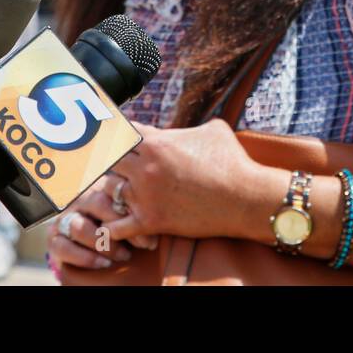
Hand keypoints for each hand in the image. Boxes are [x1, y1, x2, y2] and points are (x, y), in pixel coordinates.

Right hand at [44, 174, 157, 273]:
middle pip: (97, 204)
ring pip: (80, 227)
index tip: (153, 228)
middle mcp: (79, 199)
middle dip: (122, 226)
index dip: (133, 209)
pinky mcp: (54, 239)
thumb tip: (159, 215)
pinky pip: (64, 247)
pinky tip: (105, 262)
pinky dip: (86, 257)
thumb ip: (136, 210)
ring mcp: (65, 218)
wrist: (89, 244)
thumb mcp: (127, 214)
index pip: (113, 189)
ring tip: (125, 255)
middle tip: (144, 244)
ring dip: (105, 244)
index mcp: (98, 186)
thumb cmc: (118, 225)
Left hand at [100, 120, 258, 242]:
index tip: (117, 139)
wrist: (245, 197)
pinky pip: (116, 226)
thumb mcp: (211, 129)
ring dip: (113, 191)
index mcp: (157, 142)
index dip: (117, 135)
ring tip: (117, 193)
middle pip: (107, 159)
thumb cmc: (232, 160)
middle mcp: (146, 167)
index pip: (120, 132)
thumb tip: (180, 126)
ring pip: (108, 190)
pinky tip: (117, 222)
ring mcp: (146, 195)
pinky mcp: (151, 221)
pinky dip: (113, 225)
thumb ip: (186, 126)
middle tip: (114, 166)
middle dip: (111, 161)